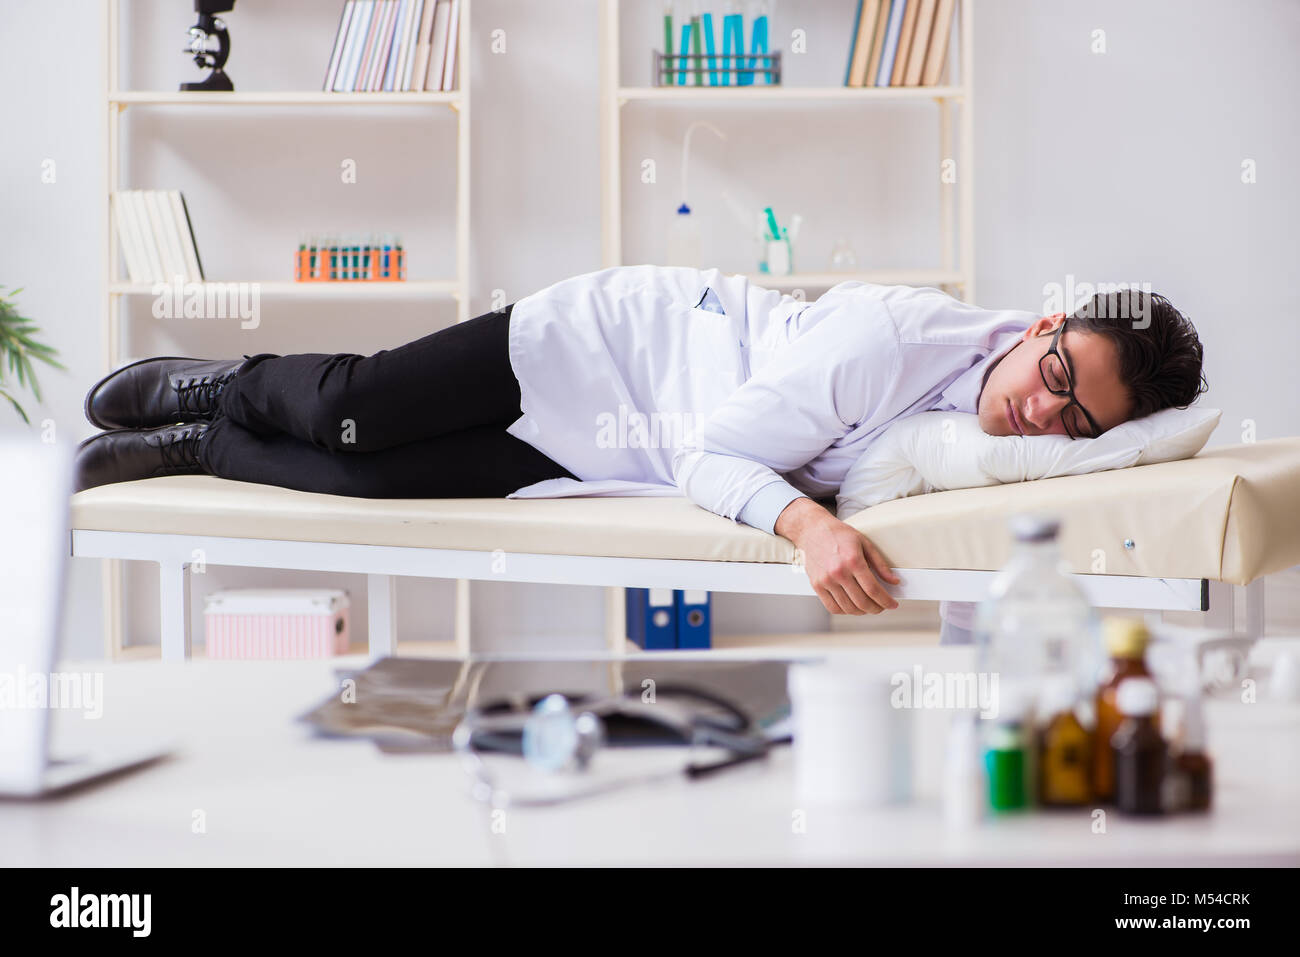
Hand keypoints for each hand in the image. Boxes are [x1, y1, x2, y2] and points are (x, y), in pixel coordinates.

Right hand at [774, 497, 900, 615]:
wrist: (812, 530)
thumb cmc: (838, 535)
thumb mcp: (864, 543)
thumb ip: (880, 564)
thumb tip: (893, 581)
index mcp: (853, 560)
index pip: (873, 589)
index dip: (886, 601)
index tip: (892, 604)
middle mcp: (838, 572)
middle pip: (862, 602)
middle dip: (877, 608)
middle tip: (882, 606)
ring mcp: (826, 580)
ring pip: (848, 608)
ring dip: (862, 612)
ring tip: (868, 607)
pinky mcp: (816, 585)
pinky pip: (832, 607)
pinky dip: (845, 611)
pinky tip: (852, 606)